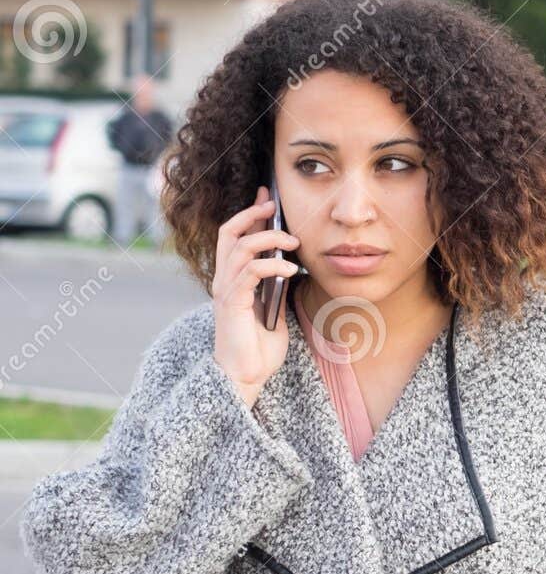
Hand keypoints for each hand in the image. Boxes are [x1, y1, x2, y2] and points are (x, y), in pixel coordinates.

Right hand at [211, 184, 300, 407]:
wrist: (246, 374)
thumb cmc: (259, 346)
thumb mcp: (274, 308)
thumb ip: (277, 285)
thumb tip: (292, 264)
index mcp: (232, 279)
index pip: (235, 236)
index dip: (249, 214)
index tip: (268, 198)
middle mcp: (224, 280)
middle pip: (229, 233)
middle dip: (252, 214)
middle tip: (274, 206)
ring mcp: (225, 290)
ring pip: (240, 248)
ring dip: (269, 240)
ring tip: (293, 243)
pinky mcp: (232, 303)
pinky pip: (249, 273)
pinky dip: (272, 266)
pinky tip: (291, 269)